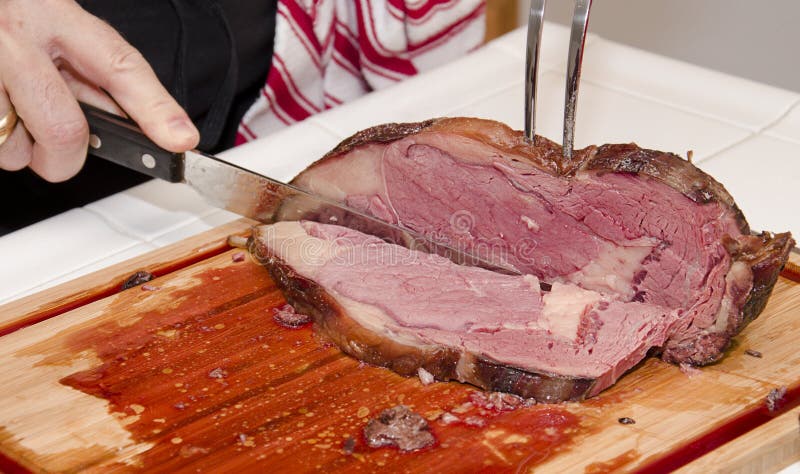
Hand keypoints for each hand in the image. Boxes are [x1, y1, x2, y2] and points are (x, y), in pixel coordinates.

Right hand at [0, 0, 198, 181]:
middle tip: (60, 149)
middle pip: (64, 129)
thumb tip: (142, 125)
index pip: (120, 66)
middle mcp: (16, 38)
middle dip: (66, 158)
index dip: (156, 108)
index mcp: (56, 15)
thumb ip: (90, 73)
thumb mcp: (57, 28)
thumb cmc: (9, 17)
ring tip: (9, 108)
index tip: (182, 139)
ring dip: (18, 147)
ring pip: (14, 150)